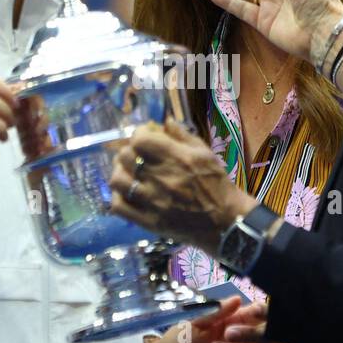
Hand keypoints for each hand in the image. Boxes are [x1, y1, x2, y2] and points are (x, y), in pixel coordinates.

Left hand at [109, 120, 253, 250]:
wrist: (225, 222)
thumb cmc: (216, 184)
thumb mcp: (205, 153)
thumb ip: (182, 136)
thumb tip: (164, 121)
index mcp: (175, 157)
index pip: (139, 138)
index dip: (139, 134)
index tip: (145, 137)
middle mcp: (160, 177)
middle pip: (125, 156)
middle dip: (128, 152)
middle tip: (136, 155)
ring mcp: (152, 201)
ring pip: (117, 180)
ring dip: (120, 173)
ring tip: (128, 174)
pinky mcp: (148, 221)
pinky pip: (119, 207)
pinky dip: (118, 198)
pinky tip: (127, 194)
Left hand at [145, 296, 268, 342]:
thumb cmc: (177, 342)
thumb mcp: (195, 323)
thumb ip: (216, 312)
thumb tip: (238, 298)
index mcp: (232, 327)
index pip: (251, 320)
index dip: (255, 315)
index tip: (253, 311)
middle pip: (257, 341)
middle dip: (249, 335)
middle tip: (231, 332)